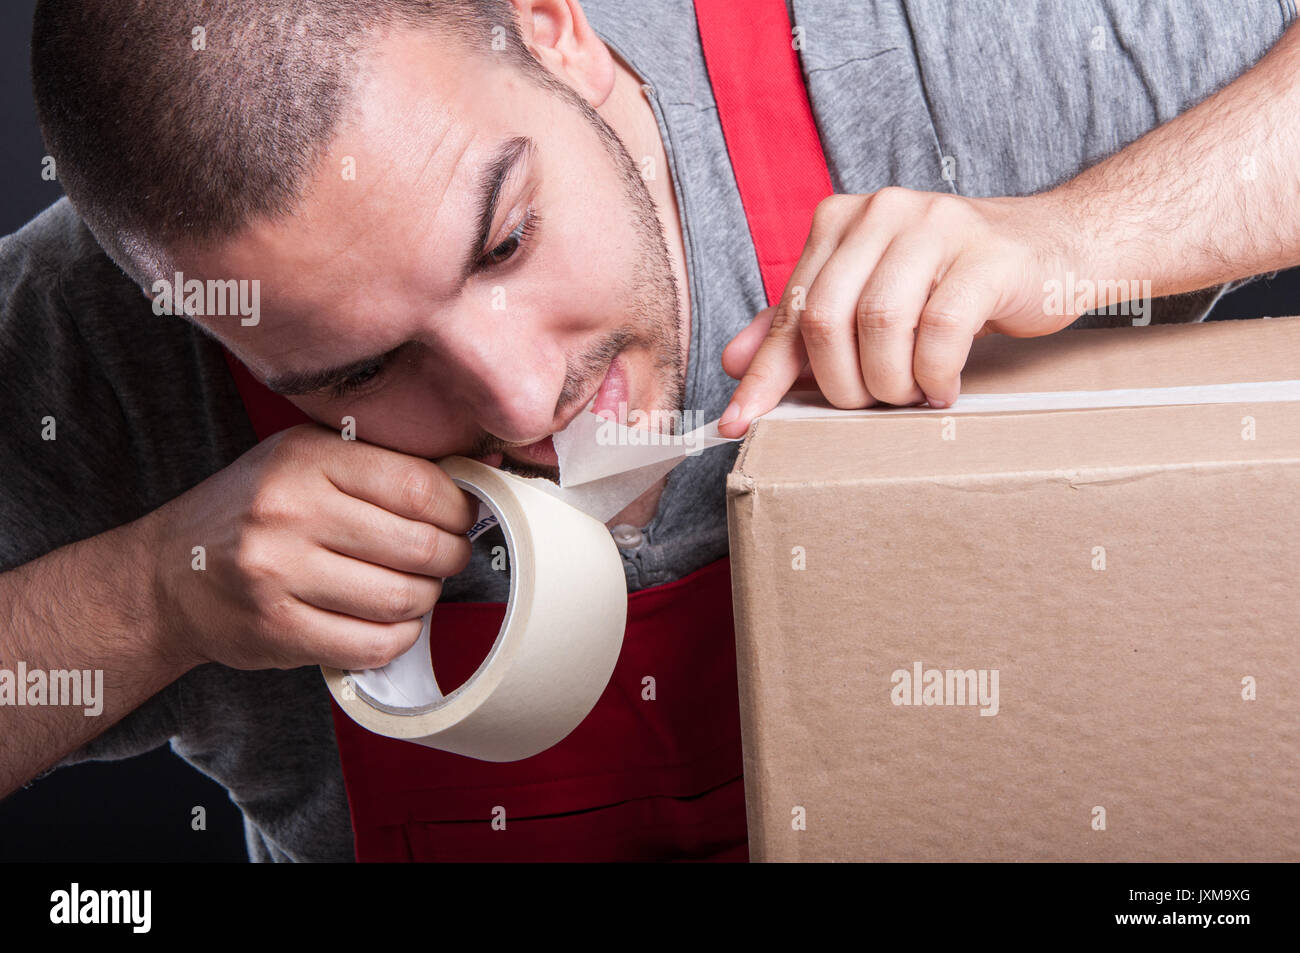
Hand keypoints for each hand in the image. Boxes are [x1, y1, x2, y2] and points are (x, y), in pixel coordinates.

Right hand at [147, 424, 477, 670]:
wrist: (168, 575)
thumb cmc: (252, 513)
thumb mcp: (302, 460)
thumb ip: (374, 464)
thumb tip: (469, 480)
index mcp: (306, 460)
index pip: (419, 485)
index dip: (458, 508)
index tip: (463, 517)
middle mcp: (290, 513)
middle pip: (419, 546)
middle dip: (451, 557)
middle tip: (448, 558)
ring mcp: (280, 574)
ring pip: (401, 599)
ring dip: (426, 600)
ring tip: (416, 590)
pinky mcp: (278, 629)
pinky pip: (372, 644)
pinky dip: (398, 639)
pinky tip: (391, 624)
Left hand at [719, 188, 1086, 435]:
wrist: (1051, 249)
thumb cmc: (949, 281)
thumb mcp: (868, 295)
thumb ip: (801, 324)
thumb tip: (734, 362)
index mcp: (840, 220)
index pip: (789, 309)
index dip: (764, 375)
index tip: (737, 424)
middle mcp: (881, 211)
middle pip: (826, 319)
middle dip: (842, 384)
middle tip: (872, 402)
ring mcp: (936, 226)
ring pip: (879, 326)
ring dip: (889, 381)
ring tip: (910, 393)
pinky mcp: (986, 256)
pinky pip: (939, 332)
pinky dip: (934, 374)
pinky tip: (943, 385)